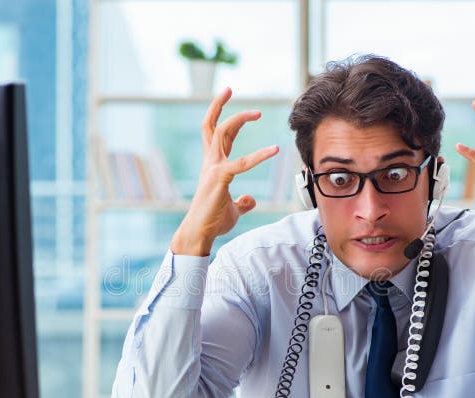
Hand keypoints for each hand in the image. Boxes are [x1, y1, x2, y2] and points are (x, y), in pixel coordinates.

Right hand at [171, 88, 278, 255]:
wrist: (200, 233)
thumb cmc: (212, 221)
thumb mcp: (232, 208)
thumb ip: (242, 201)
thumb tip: (250, 199)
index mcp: (212, 165)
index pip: (214, 133)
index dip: (220, 114)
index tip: (228, 97)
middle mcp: (210, 162)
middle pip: (212, 125)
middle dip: (220, 105)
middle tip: (230, 88)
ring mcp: (213, 168)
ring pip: (222, 132)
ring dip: (239, 119)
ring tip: (257, 112)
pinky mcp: (220, 178)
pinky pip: (241, 162)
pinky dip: (259, 155)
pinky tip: (274, 150)